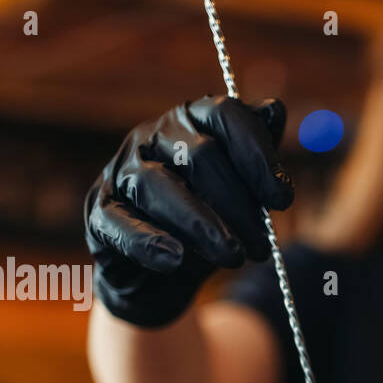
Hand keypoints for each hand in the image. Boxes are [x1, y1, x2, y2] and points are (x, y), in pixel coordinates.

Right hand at [83, 95, 293, 327]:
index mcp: (191, 120)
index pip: (225, 115)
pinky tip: (175, 260)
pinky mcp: (98, 211)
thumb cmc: (206, 218)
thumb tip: (274, 109)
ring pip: (158, 187)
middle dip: (238, 204)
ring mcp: (121, 171)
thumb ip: (256, 152)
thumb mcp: (240, 188)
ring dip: (202, 225)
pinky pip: (119, 222)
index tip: (283, 200)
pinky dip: (148, 242)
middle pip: (198, 155)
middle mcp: (152, 136)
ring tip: (233, 258)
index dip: (258, 156)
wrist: (159, 274)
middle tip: (262, 247)